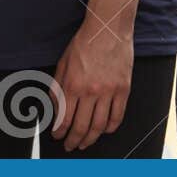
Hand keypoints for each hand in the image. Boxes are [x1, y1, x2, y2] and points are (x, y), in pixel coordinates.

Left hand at [50, 16, 133, 151]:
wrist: (108, 29)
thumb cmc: (84, 43)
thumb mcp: (63, 63)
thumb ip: (57, 87)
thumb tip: (54, 109)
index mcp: (72, 84)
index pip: (64, 119)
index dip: (59, 132)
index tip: (57, 136)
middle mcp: (90, 91)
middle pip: (81, 127)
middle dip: (73, 141)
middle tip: (70, 146)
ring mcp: (109, 92)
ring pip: (99, 126)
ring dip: (90, 139)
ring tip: (85, 143)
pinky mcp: (123, 90)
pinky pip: (117, 116)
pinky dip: (110, 128)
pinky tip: (103, 131)